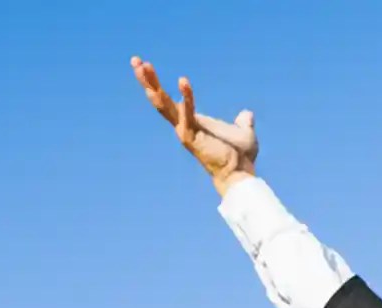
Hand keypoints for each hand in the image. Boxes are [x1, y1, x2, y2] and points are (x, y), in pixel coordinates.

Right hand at [131, 56, 258, 195]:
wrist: (241, 173)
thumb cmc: (240, 156)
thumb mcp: (243, 132)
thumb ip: (243, 122)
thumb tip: (247, 114)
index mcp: (191, 122)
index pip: (168, 100)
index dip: (155, 84)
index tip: (145, 64)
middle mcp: (183, 125)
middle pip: (159, 99)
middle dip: (147, 80)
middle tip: (135, 60)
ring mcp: (185, 131)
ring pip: (164, 105)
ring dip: (153, 85)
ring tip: (144, 65)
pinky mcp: (191, 136)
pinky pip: (187, 113)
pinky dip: (186, 97)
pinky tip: (183, 80)